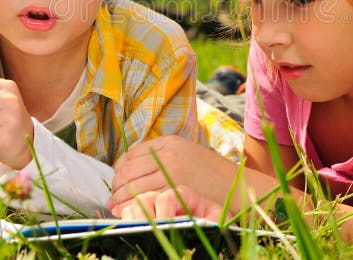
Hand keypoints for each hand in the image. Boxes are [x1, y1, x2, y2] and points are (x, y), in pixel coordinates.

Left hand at [108, 135, 234, 215]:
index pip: (132, 153)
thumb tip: (138, 169)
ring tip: (115, 206)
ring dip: (119, 196)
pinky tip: (127, 211)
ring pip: (132, 183)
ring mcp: (170, 169)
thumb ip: (165, 157)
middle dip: (117, 184)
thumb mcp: (189, 155)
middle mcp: (167, 152)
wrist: (239, 187)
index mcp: (170, 141)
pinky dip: (130, 204)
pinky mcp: (173, 187)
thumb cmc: (214, 175)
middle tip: (113, 197)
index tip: (117, 180)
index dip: (120, 168)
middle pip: (128, 167)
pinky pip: (142, 196)